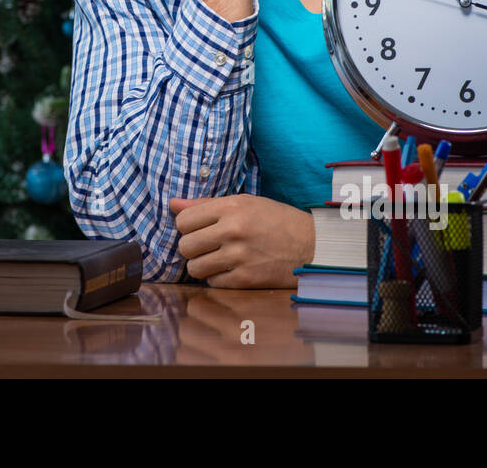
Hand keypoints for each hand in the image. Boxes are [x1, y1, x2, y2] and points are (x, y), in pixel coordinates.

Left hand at [169, 194, 313, 288]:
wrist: (312, 245)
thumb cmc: (276, 220)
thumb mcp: (245, 203)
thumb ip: (206, 204)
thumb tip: (173, 203)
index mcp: (231, 208)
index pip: (184, 220)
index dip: (187, 226)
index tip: (198, 229)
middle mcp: (233, 231)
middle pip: (186, 246)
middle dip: (192, 248)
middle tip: (206, 246)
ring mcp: (239, 257)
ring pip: (195, 267)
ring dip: (202, 265)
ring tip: (216, 259)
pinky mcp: (246, 279)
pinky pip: (212, 283)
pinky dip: (217, 279)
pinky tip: (230, 270)